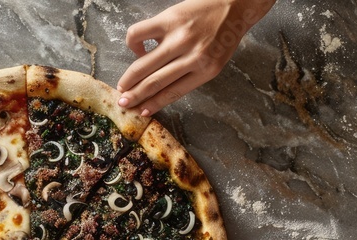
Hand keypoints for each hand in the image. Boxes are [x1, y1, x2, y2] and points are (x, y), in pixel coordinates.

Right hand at [117, 0, 273, 115]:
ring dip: (129, 79)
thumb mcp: (214, 61)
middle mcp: (192, 56)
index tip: (140, 111)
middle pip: (155, 82)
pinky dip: (132, 44)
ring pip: (145, 65)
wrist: (234, 4)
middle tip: (122, 102)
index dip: (153, 104)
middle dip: (135, 96)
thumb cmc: (224, 34)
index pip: (172, 93)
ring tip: (121, 86)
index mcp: (206, 71)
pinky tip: (137, 50)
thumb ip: (190, 74)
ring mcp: (179, 38)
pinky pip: (139, 34)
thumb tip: (158, 88)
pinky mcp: (169, 19)